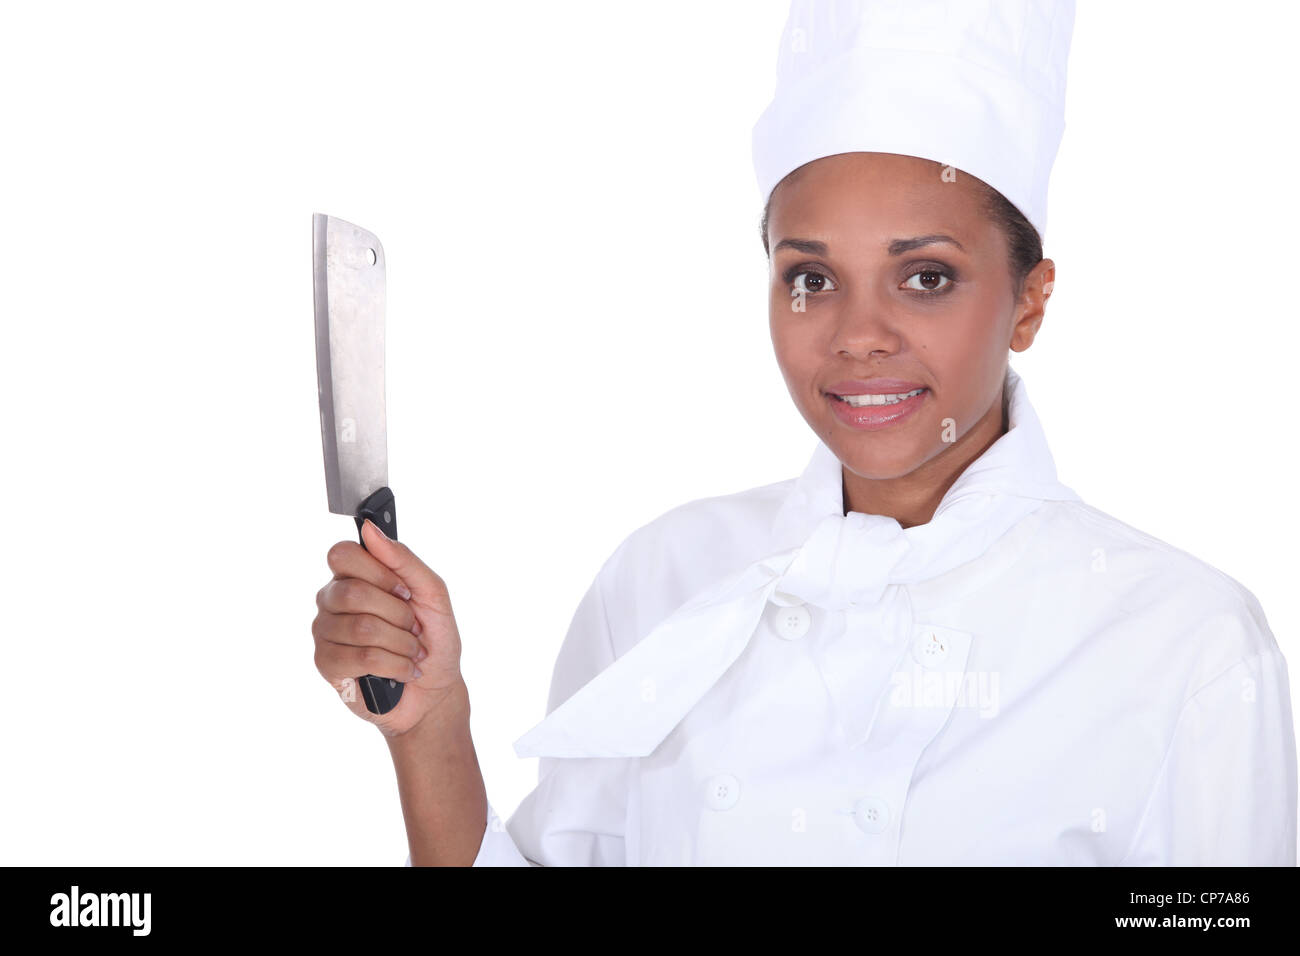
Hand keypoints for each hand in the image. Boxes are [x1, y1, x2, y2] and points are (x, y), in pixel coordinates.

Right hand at [313, 519, 466, 736]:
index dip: (377, 572)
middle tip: (412, 627)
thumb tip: (369, 528)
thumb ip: (403, 559)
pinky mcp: (326, 664)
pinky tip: (402, 671)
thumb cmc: (433, 638)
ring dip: (400, 644)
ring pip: (360, 627)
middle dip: (397, 614)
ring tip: (410, 652)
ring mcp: (325, 631)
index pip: (343, 554)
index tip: (404, 591)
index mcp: (355, 575)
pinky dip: (394, 665)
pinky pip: (359, 657)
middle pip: (353, 591)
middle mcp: (332, 599)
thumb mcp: (432, 593)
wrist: (436, 689)